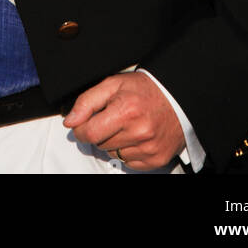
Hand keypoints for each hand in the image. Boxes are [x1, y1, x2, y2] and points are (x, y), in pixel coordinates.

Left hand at [62, 70, 185, 169]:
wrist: (177, 98)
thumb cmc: (145, 90)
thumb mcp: (113, 84)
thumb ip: (87, 101)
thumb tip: (70, 120)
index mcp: (125, 111)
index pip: (88, 133)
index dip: (81, 128)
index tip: (84, 123)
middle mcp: (139, 131)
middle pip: (100, 144)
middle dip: (100, 132)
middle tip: (113, 118)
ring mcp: (149, 148)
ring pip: (113, 154)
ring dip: (114, 142)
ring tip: (127, 125)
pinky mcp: (156, 159)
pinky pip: (129, 163)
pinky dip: (128, 151)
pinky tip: (136, 137)